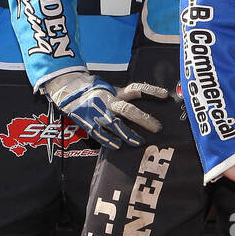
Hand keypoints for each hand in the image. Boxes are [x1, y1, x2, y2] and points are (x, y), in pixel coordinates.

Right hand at [40, 71, 168, 148]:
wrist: (69, 89)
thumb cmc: (95, 91)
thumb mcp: (111, 89)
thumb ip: (125, 97)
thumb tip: (146, 106)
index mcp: (115, 92)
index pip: (137, 89)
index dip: (151, 91)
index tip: (165, 95)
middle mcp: (108, 101)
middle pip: (128, 110)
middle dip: (144, 119)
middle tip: (157, 128)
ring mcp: (98, 112)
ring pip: (115, 125)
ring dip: (129, 134)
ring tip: (140, 142)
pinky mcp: (88, 122)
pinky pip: (100, 134)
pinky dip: (109, 140)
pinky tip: (118, 146)